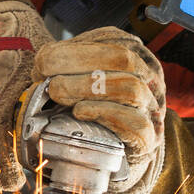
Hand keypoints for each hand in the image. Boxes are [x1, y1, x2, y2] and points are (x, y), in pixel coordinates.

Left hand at [32, 26, 167, 193]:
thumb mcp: (81, 79)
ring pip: (131, 88)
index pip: (112, 40)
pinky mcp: (149, 138)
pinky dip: (103, 113)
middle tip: (48, 79)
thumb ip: (67, 67)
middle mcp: (149, 77)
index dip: (74, 48)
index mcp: (134, 54)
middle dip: (78, 64)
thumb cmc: (93, 111)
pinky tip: (79, 111)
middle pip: (123, 59)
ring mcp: (152, 108)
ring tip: (57, 93)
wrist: (116, 153)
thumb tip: (40, 68)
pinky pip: (135, 123)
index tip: (43, 62)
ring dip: (87, 88)